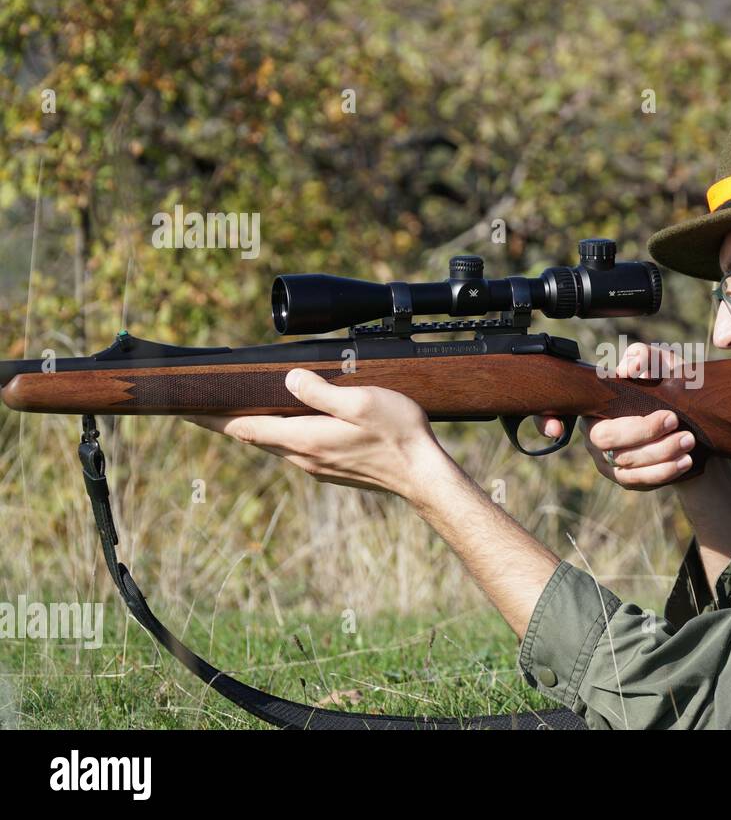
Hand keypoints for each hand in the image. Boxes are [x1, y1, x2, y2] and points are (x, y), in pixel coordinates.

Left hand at [184, 368, 445, 499]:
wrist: (422, 476)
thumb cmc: (398, 436)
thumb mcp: (361, 402)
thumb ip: (321, 391)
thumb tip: (289, 379)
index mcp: (304, 438)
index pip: (244, 427)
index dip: (211, 417)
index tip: (184, 409)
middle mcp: (304, 456)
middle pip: (253, 436)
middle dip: (226, 420)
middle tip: (201, 404)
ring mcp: (316, 465)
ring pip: (274, 442)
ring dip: (254, 426)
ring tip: (239, 409)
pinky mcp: (330, 468)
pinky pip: (294, 447)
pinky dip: (279, 433)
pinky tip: (288, 422)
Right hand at [534, 342, 696, 489]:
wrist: (693, 423)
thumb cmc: (669, 386)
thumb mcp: (662, 364)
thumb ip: (644, 356)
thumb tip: (629, 368)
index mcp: (593, 404)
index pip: (554, 411)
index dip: (545, 422)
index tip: (556, 429)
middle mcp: (594, 433)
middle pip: (604, 438)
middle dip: (640, 431)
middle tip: (672, 419)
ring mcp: (607, 460)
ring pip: (625, 463)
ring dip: (660, 453)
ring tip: (687, 440)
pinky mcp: (625, 479)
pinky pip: (639, 481)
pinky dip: (664, 472)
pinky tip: (684, 460)